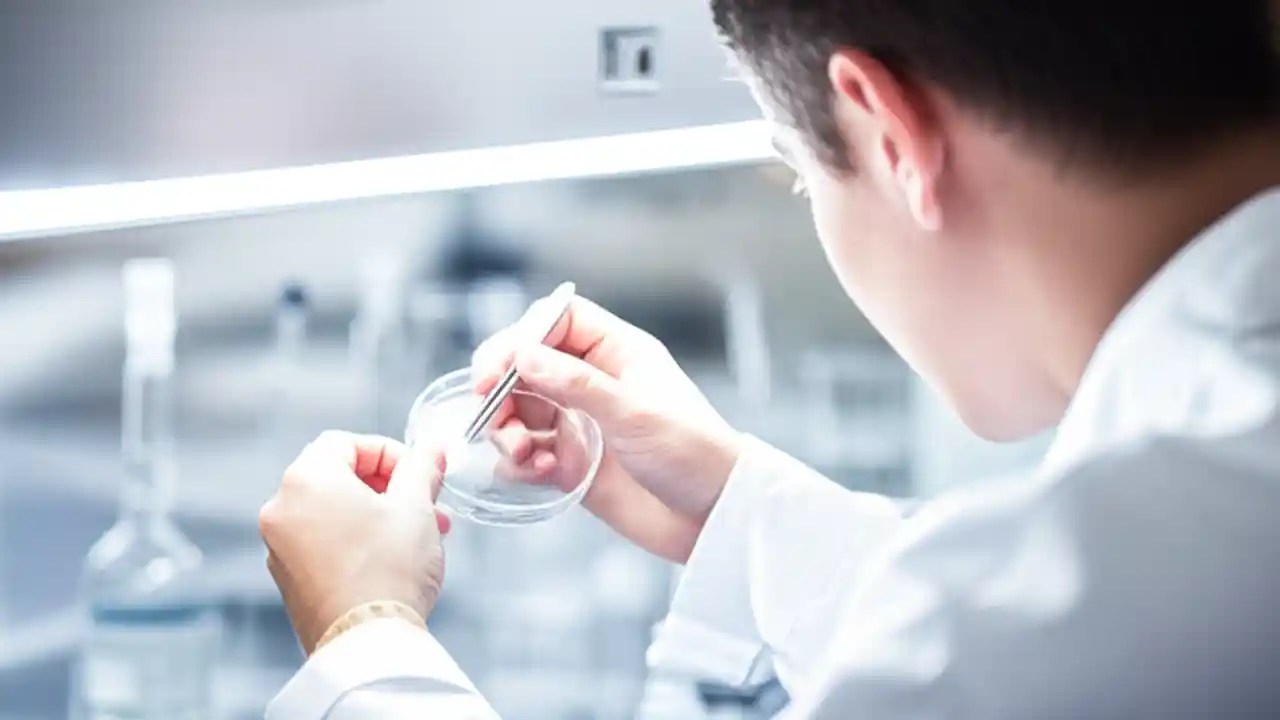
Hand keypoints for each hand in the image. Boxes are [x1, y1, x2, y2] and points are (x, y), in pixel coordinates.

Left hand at [258, 431, 449, 654]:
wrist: (368, 643)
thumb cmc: (389, 571)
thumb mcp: (416, 507)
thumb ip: (422, 468)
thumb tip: (431, 450)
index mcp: (306, 479)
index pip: (347, 442)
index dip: (390, 452)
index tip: (419, 471)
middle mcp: (282, 508)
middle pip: (338, 475)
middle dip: (388, 486)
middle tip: (425, 503)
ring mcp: (280, 546)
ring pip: (333, 511)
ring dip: (376, 514)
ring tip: (418, 535)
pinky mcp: (289, 578)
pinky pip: (323, 542)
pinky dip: (355, 540)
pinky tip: (392, 559)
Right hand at [472, 295, 741, 562]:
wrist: (713, 517)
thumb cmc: (693, 454)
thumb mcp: (634, 414)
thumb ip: (576, 384)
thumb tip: (523, 355)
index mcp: (617, 353)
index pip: (555, 321)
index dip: (521, 336)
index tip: (498, 367)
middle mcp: (592, 382)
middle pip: (525, 364)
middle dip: (501, 385)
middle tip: (489, 408)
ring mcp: (579, 422)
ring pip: (517, 410)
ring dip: (506, 429)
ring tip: (522, 452)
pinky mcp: (571, 462)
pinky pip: (525, 453)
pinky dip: (519, 462)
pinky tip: (541, 473)